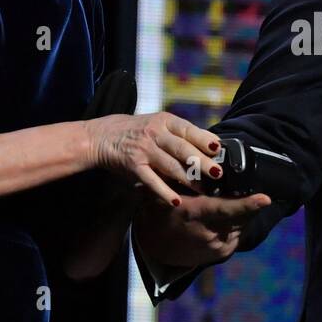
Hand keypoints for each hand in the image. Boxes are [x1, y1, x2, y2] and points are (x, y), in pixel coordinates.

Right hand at [81, 112, 223, 207]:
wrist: (102, 136)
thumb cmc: (138, 131)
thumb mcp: (159, 124)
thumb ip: (181, 134)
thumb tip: (212, 146)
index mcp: (165, 121)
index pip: (189, 130)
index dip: (204, 140)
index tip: (219, 150)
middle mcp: (155, 134)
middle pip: (182, 149)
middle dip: (201, 162)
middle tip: (217, 173)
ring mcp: (144, 150)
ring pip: (170, 166)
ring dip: (188, 179)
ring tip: (203, 189)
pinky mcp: (134, 166)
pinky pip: (152, 181)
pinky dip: (164, 192)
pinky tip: (177, 201)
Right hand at [134, 190, 272, 268]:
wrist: (156, 250)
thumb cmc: (159, 214)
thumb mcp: (161, 193)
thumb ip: (179, 178)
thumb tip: (194, 159)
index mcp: (194, 213)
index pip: (225, 208)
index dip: (247, 204)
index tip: (264, 199)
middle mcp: (208, 233)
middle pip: (242, 215)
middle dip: (249, 203)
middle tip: (253, 194)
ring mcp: (217, 246)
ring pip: (243, 223)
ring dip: (242, 212)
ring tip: (228, 204)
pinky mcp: (223, 253)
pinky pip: (239, 232)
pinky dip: (237, 223)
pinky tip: (226, 218)